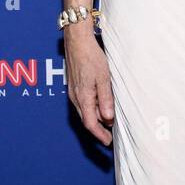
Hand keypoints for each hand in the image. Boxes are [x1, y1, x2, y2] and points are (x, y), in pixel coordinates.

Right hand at [64, 27, 115, 145]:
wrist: (77, 41)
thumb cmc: (91, 57)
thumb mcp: (104, 77)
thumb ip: (105, 98)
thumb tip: (108, 118)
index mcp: (83, 97)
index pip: (90, 123)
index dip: (99, 134)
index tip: (107, 142)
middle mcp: (76, 97)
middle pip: (87, 119)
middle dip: (98, 129)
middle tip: (110, 136)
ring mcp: (74, 92)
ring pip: (85, 111)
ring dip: (96, 119)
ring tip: (109, 122)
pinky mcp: (75, 86)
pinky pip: (83, 103)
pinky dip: (92, 109)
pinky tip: (101, 106)